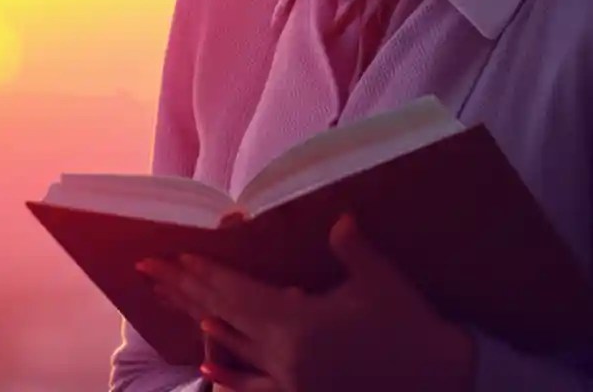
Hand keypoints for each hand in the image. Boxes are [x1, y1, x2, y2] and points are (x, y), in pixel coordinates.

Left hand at [136, 214, 475, 391]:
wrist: (444, 379)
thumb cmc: (411, 327)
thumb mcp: (381, 281)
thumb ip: (351, 247)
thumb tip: (338, 218)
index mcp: (296, 326)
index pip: (233, 293)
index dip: (200, 273)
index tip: (169, 257)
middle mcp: (283, 358)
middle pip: (220, 316)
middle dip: (181, 290)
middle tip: (148, 270)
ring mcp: (290, 383)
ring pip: (231, 347)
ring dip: (199, 321)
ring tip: (169, 300)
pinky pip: (255, 387)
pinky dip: (230, 375)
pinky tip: (207, 367)